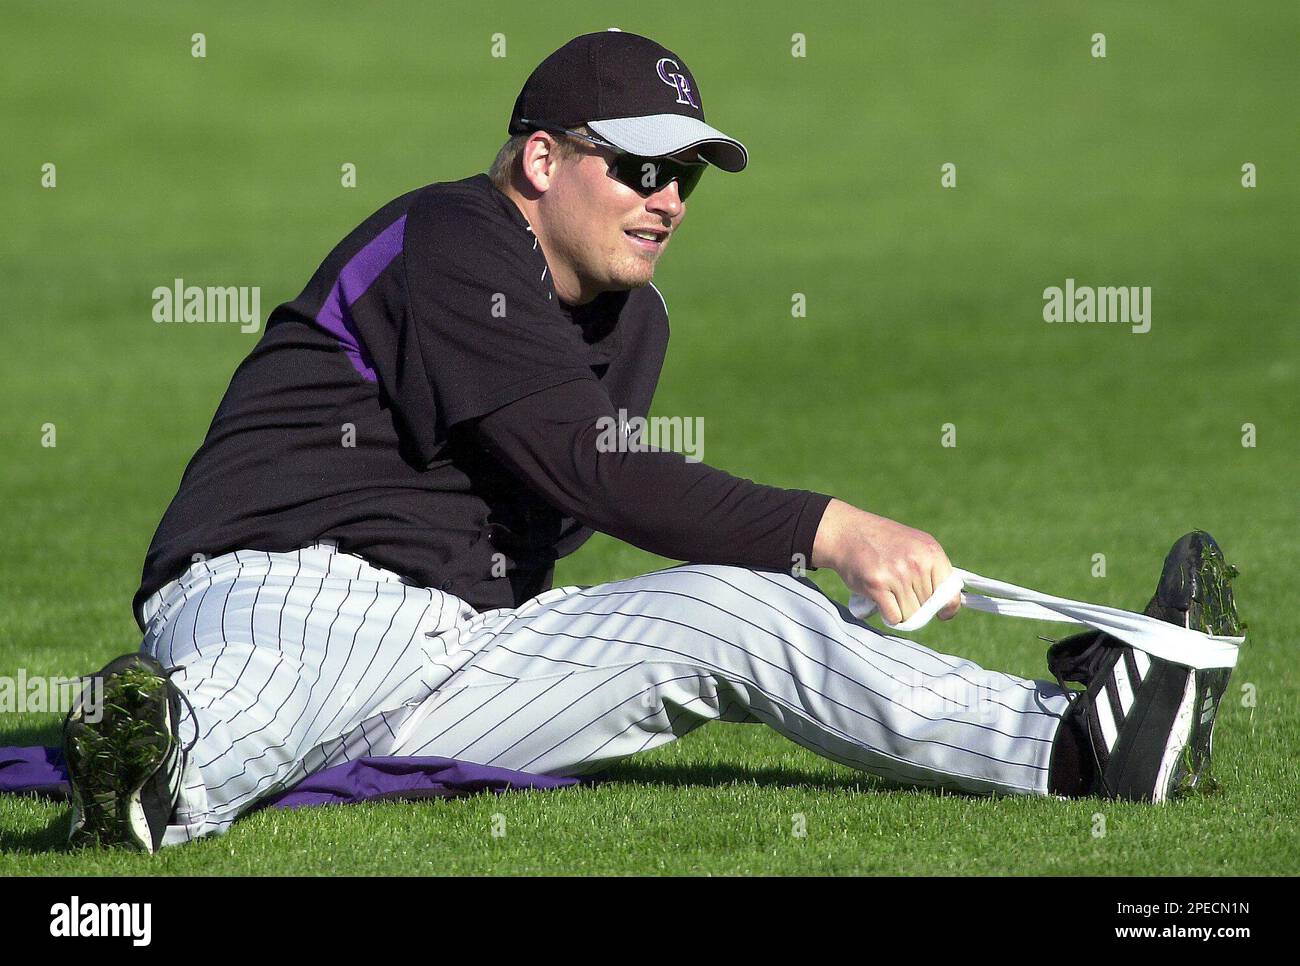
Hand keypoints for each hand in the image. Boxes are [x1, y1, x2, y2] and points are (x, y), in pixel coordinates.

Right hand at [812, 499, 960, 625]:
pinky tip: (881, 600)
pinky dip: (888, 615)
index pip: (950, 592)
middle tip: (900, 592)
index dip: (947, 608)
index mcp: (931, 552)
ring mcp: (897, 574)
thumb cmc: (882, 543)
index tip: (942, 614)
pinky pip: (894, 617)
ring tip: (889, 593)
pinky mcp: (878, 586)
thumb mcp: (915, 546)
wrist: (846, 533)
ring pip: (911, 614)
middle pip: (928, 607)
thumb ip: (933, 570)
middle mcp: (917, 563)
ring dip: (900, 610)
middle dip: (916, 605)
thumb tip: (948, 605)